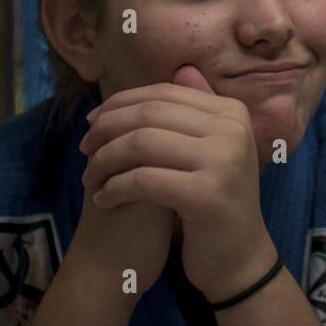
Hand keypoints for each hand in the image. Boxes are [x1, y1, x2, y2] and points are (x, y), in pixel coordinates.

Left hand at [79, 66, 279, 304]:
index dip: (121, 103)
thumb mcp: (211, 148)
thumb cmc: (215, 200)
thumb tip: (182, 67)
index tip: (92, 122)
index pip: (164, 93)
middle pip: (150, 114)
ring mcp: (223, 160)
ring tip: (90, 175)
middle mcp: (233, 129)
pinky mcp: (206, 195)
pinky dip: (115, 187)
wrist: (240, 257)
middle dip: (108, 128)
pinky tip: (103, 199)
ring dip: (106, 159)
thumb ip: (196, 110)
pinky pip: (144, 180)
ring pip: (142, 144)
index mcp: (232, 112)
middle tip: (85, 149)